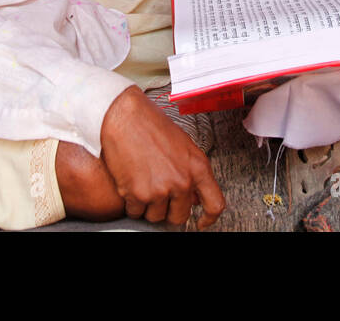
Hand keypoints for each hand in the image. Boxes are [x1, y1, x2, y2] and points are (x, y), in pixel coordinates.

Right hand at [99, 86, 225, 228]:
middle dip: (169, 210)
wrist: (125, 116)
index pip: (214, 204)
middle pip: (180, 217)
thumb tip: (195, 196)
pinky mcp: (137, 194)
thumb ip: (192, 172)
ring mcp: (159, 190)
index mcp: (198, 167)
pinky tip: (131, 184)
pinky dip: (132, 203)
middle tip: (160, 194)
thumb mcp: (184, 145)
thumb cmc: (152, 125)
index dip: (208, 218)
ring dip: (148, 207)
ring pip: (156, 217)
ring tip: (143, 183)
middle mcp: (182, 181)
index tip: (201, 222)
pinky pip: (135, 212)